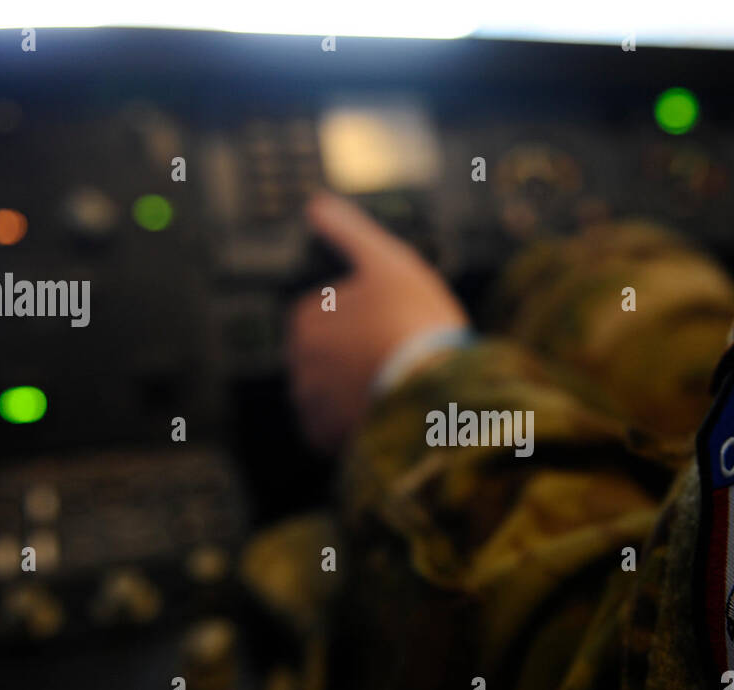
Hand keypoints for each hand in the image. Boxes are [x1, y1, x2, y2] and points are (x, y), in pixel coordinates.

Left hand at [286, 192, 468, 451]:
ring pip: (328, 392)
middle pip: (327, 354)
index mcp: (307, 318)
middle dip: (352, 355)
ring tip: (393, 385)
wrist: (434, 392)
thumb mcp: (387, 261)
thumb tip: (317, 207)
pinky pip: (332, 430)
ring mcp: (313, 404)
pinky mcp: (328, 438)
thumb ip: (349, 232)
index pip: (323, 313)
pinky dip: (351, 424)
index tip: (390, 322)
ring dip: (351, 390)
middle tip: (396, 354)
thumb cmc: (414, 322)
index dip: (360, 316)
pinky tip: (381, 413)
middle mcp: (300, 362)